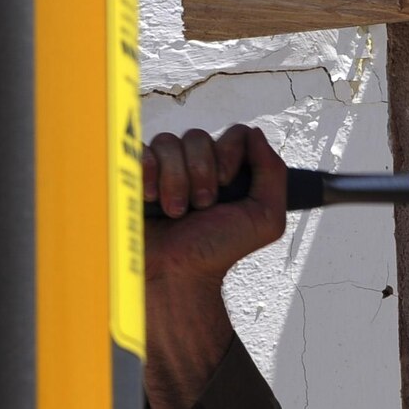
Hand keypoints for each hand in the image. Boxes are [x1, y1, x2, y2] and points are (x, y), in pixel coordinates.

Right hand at [143, 123, 286, 291]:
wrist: (177, 274)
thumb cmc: (217, 252)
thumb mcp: (265, 218)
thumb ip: (273, 173)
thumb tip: (256, 134)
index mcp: (227, 171)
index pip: (233, 134)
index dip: (229, 154)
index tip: (226, 185)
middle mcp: (196, 166)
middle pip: (198, 136)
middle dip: (201, 173)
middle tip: (201, 206)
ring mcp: (164, 169)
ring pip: (168, 143)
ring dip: (175, 180)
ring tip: (176, 212)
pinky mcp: (135, 175)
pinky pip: (140, 151)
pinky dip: (147, 172)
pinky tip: (151, 199)